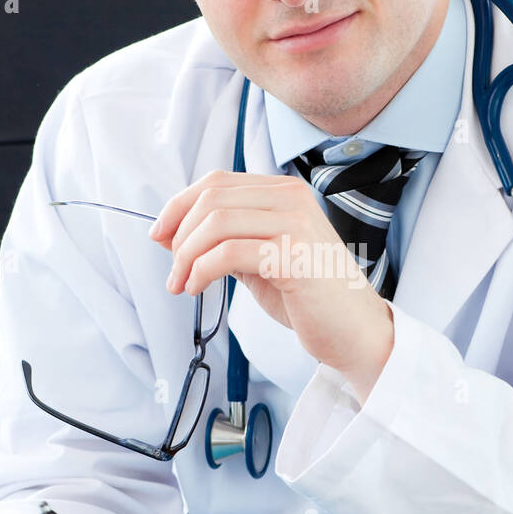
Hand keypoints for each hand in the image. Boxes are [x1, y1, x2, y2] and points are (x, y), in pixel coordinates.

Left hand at [149, 170, 394, 402]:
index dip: (178, 206)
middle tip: (172, 271)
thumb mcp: (257, 260)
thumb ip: (220, 241)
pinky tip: (197, 288)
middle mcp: (291, 198)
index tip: (158, 236)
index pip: (216, 182)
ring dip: (186, 257)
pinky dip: (202, 270)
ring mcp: (295, 224)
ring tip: (182, 284)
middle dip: (179, 235)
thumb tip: (165, 233)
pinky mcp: (294, 255)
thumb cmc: (308, 297)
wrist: (354, 331)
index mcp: (283, 192)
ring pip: (216, 223)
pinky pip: (229, 253)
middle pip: (211, 199)